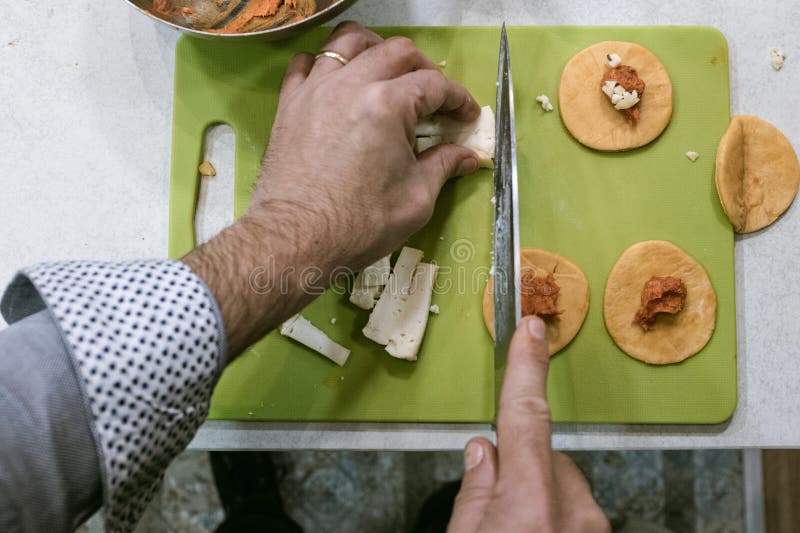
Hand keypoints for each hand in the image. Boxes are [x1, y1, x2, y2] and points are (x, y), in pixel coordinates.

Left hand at [183, 22, 480, 356]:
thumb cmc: (360, 225)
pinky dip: (327, 63)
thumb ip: (443, 166)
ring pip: (348, 42)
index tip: (466, 117)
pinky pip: (306, 64)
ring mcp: (316, 90)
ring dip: (375, 50)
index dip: (458, 99)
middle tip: (433, 98)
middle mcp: (352, 84)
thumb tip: (467, 157)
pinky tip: (338, 82)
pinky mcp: (289, 104)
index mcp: (388, 104)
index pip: (434, 85)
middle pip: (396, 52)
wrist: (295, 240)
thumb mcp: (416, 199)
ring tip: (387, 73)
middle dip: (423, 69)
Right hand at [448, 317, 609, 532]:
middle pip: (542, 456)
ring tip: (513, 528)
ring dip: (536, 496)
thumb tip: (483, 453)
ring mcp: (592, 527)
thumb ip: (474, 491)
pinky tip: (534, 532)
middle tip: (493, 507)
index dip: (526, 368)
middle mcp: (572, 511)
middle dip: (517, 469)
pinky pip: (574, 508)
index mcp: (530, 503)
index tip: (530, 331)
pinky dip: (553, 515)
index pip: (525, 417)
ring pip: (559, 483)